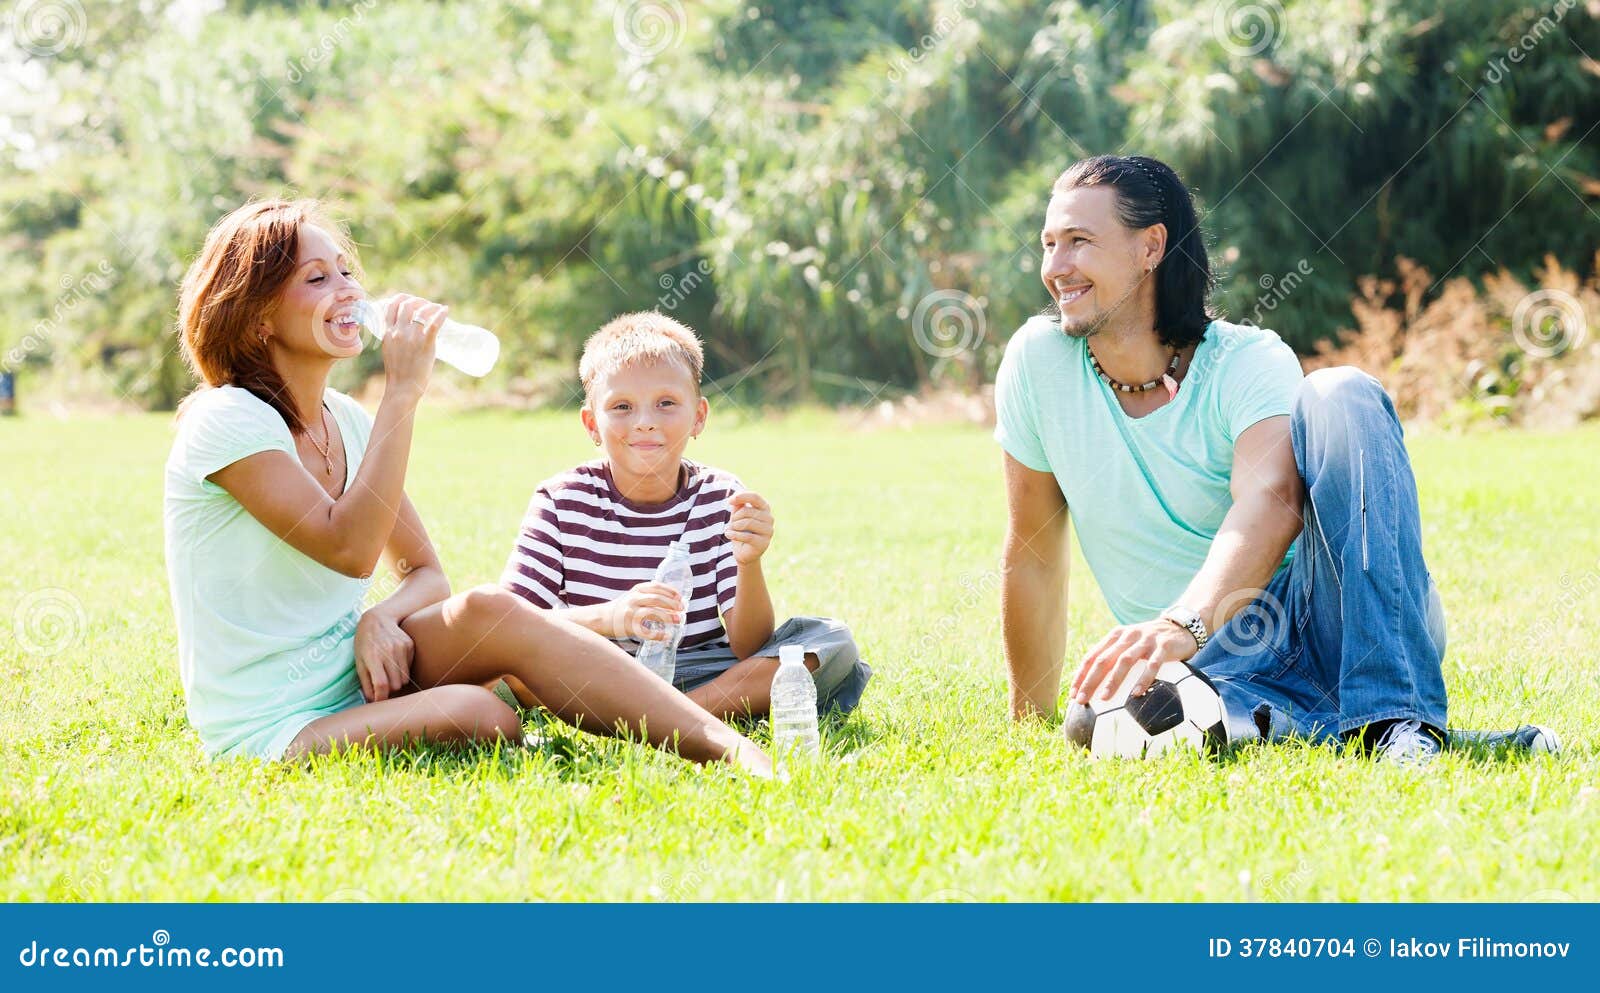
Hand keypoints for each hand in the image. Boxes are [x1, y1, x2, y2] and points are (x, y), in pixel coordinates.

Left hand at [354, 612, 414, 701]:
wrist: (378, 618)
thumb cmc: (364, 642)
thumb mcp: (359, 662)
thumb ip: (366, 683)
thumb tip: (372, 701)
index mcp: (373, 657)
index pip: (381, 684)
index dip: (381, 697)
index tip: (379, 702)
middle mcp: (389, 652)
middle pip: (395, 684)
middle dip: (389, 689)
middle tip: (382, 684)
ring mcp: (401, 648)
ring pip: (405, 678)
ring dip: (397, 680)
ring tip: (388, 672)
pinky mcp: (410, 646)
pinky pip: (409, 668)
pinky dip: (403, 669)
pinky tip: (394, 660)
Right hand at [379, 293, 446, 397]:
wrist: (402, 387)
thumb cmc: (397, 372)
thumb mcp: (389, 349)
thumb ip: (394, 337)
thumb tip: (404, 328)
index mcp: (387, 333)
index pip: (391, 306)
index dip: (401, 298)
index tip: (410, 299)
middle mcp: (399, 332)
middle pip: (407, 305)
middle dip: (418, 300)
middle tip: (426, 304)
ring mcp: (412, 338)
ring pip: (421, 312)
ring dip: (430, 306)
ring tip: (437, 308)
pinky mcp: (426, 345)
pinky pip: (434, 324)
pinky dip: (441, 314)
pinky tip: (445, 310)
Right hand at [610, 581, 684, 641]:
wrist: (601, 618)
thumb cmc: (621, 607)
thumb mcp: (632, 595)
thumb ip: (646, 593)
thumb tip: (668, 593)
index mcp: (636, 590)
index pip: (656, 586)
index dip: (670, 591)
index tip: (680, 597)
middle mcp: (633, 599)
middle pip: (657, 599)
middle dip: (672, 604)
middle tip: (682, 610)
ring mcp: (630, 613)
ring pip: (653, 613)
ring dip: (668, 617)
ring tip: (678, 620)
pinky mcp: (628, 627)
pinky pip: (646, 632)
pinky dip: (658, 635)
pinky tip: (666, 636)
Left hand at [725, 491, 772, 564]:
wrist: (743, 551)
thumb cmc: (741, 530)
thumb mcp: (737, 515)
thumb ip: (738, 504)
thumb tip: (735, 497)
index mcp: (764, 508)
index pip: (755, 497)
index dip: (742, 496)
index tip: (729, 501)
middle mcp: (769, 518)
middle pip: (748, 511)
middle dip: (735, 517)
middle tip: (731, 524)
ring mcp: (768, 531)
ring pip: (748, 523)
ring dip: (734, 526)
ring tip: (731, 530)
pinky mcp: (764, 543)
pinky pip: (747, 536)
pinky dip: (734, 535)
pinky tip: (729, 535)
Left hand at [1069, 619, 1197, 705]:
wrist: (1180, 626)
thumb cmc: (1149, 642)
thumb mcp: (1129, 644)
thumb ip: (1114, 658)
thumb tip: (1095, 687)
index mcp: (1115, 636)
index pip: (1092, 656)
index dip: (1081, 675)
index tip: (1073, 694)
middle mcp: (1127, 636)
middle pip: (1104, 659)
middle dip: (1090, 680)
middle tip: (1081, 700)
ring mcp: (1145, 640)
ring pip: (1125, 661)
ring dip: (1113, 680)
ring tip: (1105, 699)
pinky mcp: (1164, 646)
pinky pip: (1152, 664)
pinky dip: (1144, 679)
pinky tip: (1137, 694)